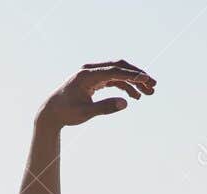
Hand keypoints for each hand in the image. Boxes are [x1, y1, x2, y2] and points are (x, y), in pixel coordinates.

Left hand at [36, 60, 155, 128]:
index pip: (114, 71)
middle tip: (153, 85)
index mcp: (87, 75)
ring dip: (134, 82)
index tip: (147, 80)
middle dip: (137, 76)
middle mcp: (90, 70)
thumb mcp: (85, 113)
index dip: (132, 75)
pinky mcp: (95, 80)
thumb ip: (104, 108)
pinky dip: (125, 86)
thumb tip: (125, 104)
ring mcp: (93, 74)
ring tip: (148, 94)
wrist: (52, 112)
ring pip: (119, 74)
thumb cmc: (66, 112)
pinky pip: (114, 80)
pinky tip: (134, 97)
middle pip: (119, 67)